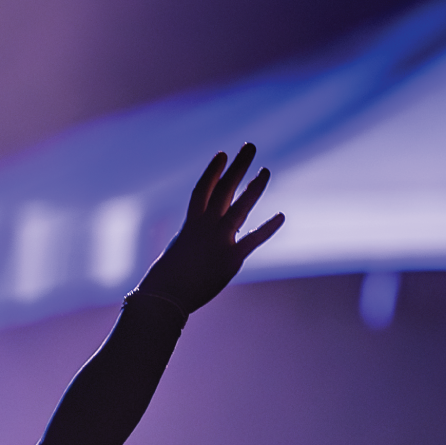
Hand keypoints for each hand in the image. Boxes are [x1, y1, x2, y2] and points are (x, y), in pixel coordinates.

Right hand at [138, 144, 283, 313]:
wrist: (164, 297)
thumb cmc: (165, 281)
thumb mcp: (177, 254)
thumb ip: (191, 244)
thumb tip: (195, 244)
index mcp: (190, 226)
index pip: (203, 190)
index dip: (213, 171)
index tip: (222, 155)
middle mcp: (205, 228)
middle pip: (223, 190)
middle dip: (237, 167)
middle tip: (249, 147)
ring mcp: (218, 241)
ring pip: (239, 207)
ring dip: (253, 187)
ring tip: (265, 170)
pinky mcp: (230, 259)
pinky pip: (252, 240)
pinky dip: (267, 228)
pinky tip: (281, 215)